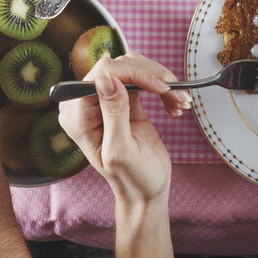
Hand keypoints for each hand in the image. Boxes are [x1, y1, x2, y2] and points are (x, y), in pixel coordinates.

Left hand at [58, 53, 185, 207]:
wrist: (145, 192)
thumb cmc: (131, 179)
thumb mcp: (120, 151)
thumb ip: (113, 114)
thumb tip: (106, 78)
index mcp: (78, 116)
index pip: (101, 74)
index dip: (132, 73)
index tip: (159, 86)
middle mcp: (87, 103)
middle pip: (119, 66)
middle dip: (151, 76)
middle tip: (176, 94)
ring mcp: (107, 99)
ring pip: (133, 67)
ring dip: (160, 80)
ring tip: (180, 102)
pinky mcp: (125, 99)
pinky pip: (142, 79)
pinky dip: (161, 87)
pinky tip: (174, 105)